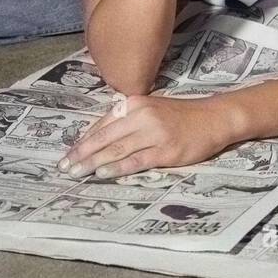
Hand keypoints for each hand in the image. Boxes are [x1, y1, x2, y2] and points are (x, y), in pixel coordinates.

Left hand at [58, 94, 240, 178]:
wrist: (214, 118)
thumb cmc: (181, 116)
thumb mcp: (152, 109)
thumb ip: (128, 120)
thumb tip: (100, 139)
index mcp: (135, 103)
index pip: (103, 124)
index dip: (84, 140)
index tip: (68, 153)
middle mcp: (142, 116)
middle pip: (105, 137)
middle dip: (82, 153)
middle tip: (64, 166)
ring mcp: (154, 133)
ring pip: (116, 150)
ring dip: (93, 162)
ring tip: (76, 172)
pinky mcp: (165, 150)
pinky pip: (136, 160)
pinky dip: (117, 167)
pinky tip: (103, 173)